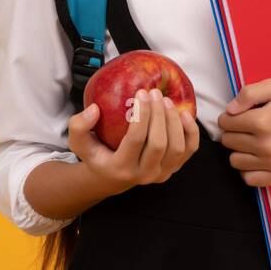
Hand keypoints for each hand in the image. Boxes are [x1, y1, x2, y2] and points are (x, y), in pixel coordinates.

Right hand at [67, 88, 199, 194]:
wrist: (112, 176)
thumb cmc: (97, 154)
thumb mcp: (79, 142)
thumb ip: (79, 126)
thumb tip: (95, 109)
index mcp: (120, 168)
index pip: (136, 140)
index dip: (142, 115)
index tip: (141, 93)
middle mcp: (144, 175)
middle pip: (159, 144)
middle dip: (159, 115)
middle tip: (155, 93)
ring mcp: (161, 174)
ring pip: (177, 148)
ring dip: (174, 121)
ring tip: (167, 100)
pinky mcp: (173, 169)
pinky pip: (190, 150)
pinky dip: (191, 131)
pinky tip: (184, 114)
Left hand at [217, 79, 270, 187]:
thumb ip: (249, 93)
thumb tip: (230, 110)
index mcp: (262, 121)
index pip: (225, 123)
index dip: (228, 116)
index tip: (239, 115)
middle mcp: (266, 145)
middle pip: (228, 141)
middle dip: (233, 132)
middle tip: (248, 127)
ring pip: (234, 160)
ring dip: (239, 151)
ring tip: (252, 142)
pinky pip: (248, 179)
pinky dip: (248, 169)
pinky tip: (257, 157)